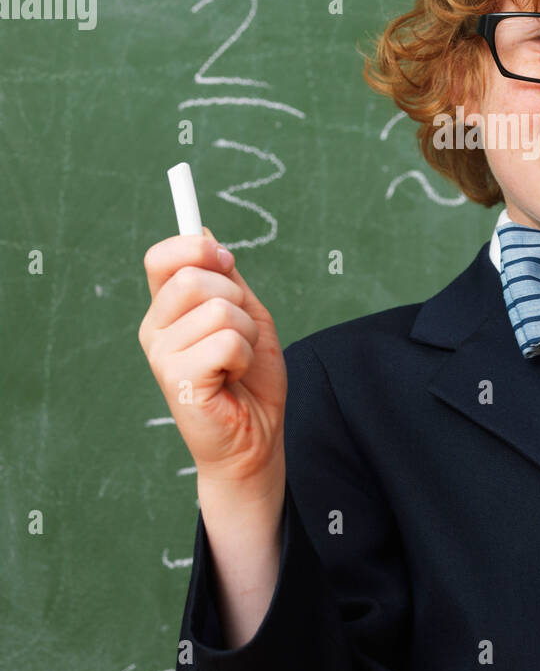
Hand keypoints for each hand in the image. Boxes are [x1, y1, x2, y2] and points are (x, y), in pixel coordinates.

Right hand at [139, 226, 286, 488]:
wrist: (255, 437)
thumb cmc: (250, 379)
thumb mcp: (247, 315)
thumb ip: (227, 278)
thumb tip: (205, 233)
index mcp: (167, 309)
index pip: (161, 257)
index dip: (196, 248)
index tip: (225, 260)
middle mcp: (155, 329)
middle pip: (195, 277)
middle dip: (237, 299)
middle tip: (240, 333)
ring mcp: (161, 355)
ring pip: (220, 310)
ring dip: (247, 334)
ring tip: (238, 361)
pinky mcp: (176, 380)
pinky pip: (227, 342)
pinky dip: (245, 358)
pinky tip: (232, 378)